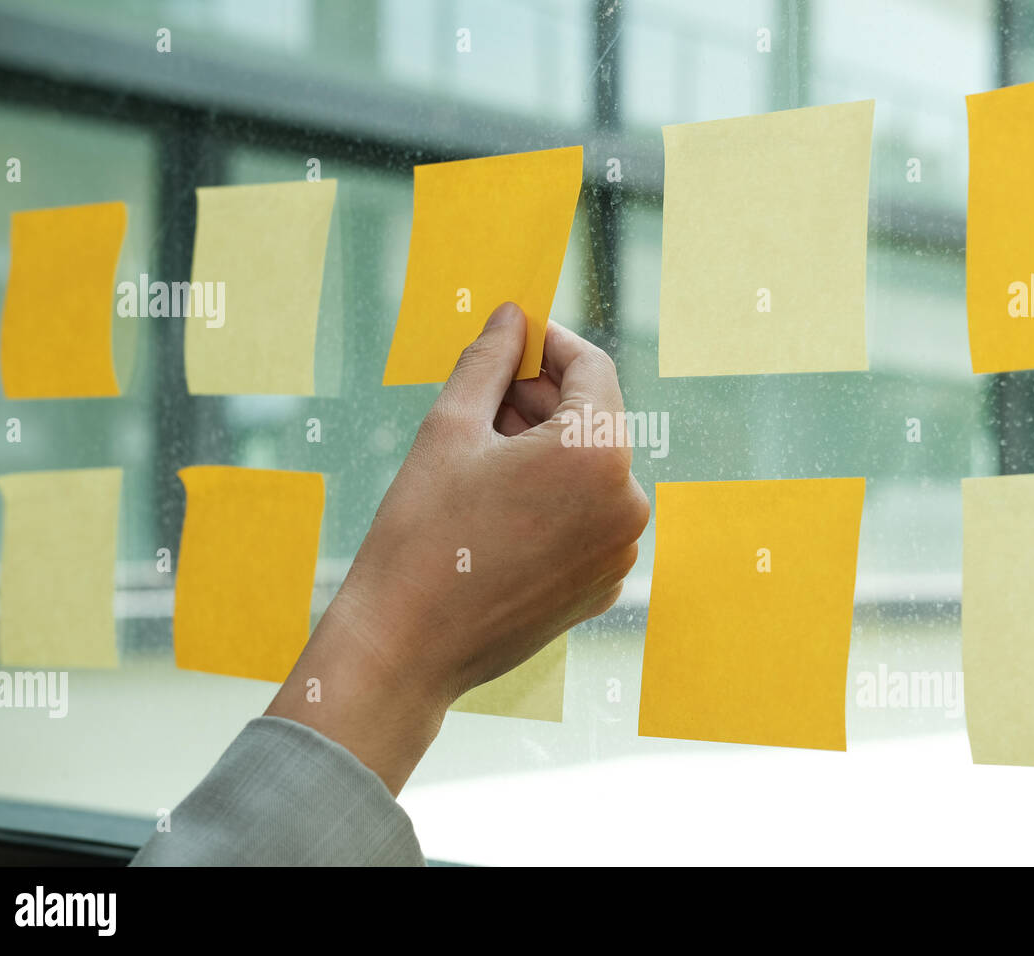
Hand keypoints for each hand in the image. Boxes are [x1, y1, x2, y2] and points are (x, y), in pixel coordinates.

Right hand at [266, 303, 649, 792]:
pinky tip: (497, 504)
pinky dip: (554, 498)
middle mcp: (627, 503)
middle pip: (593, 420)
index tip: (512, 338)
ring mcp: (619, 551)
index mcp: (597, 456)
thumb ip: (490, 360)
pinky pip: (588, 518)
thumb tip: (512, 314)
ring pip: (590, 471)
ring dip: (545, 448)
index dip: (550, 343)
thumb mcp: (449, 428)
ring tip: (480, 452)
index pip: (592, 368)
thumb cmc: (422, 534)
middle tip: (481, 395)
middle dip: (541, 398)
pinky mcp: (603, 586)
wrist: (406, 649)